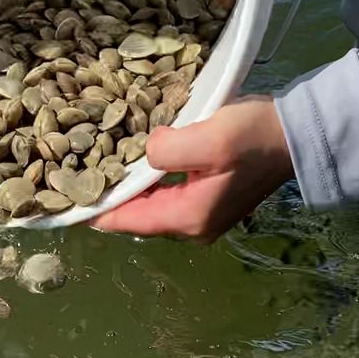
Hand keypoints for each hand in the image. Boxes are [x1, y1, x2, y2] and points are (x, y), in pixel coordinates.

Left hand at [92, 96, 293, 242]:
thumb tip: (145, 152)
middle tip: (73, 173)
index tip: (61, 201)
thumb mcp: (208, 138)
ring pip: (150, 203)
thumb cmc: (253, 137)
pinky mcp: (210, 195)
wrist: (298, 133)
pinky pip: (166, 192)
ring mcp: (203, 212)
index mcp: (188, 218)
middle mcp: (193, 225)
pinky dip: (147, 179)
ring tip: (96, 164)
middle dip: (108, 196)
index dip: (92, 210)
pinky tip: (132, 158)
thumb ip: (165, 150)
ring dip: (128, 186)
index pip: (125, 220)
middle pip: (136, 215)